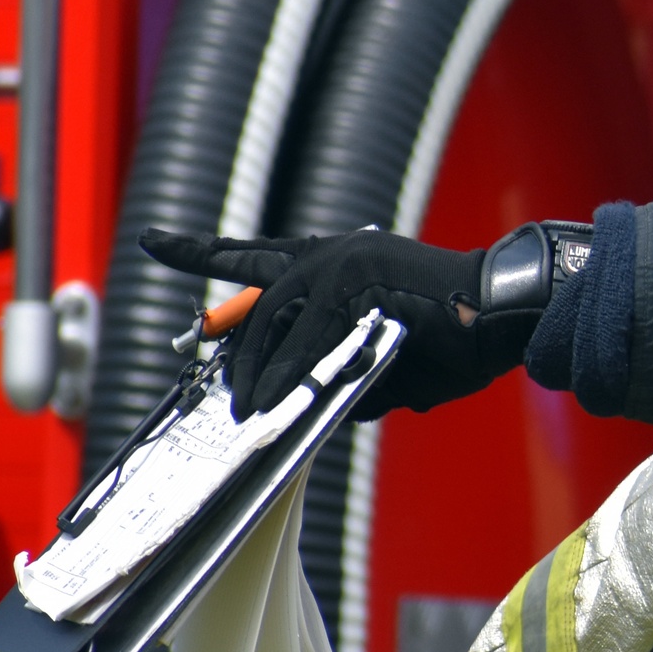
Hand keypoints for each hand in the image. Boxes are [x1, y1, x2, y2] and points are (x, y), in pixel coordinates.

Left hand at [141, 228, 533, 420]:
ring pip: (276, 324)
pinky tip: (280, 398)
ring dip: (261, 374)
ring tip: (253, 410)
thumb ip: (339, 370)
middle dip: (231, 351)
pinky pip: (304, 339)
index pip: (255, 258)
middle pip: (256, 302)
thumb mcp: (382, 356)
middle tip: (229, 397)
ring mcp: (340, 264)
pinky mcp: (352, 282)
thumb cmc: (452, 336)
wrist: (498, 312)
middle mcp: (330, 255)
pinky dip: (289, 373)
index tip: (155, 242)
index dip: (202, 252)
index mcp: (335, 263)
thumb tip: (305, 401)